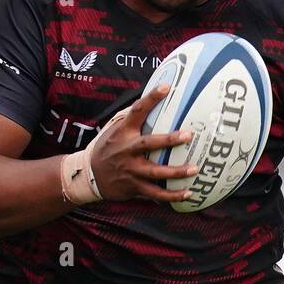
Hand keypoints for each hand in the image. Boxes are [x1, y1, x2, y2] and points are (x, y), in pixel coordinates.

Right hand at [89, 84, 198, 203]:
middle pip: (148, 144)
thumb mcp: (113, 130)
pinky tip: (188, 193)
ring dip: (175, 172)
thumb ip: (130, 118)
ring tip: (194, 169)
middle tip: (188, 135)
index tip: (166, 88)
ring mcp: (130, 170)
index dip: (151, 99)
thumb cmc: (107, 147)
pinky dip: (172, 195)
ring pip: (155, 172)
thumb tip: (151, 101)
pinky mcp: (134, 187)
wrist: (89, 175)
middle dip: (168, 140)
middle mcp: (126, 150)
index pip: (137, 111)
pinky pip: (155, 193)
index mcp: (122, 132)